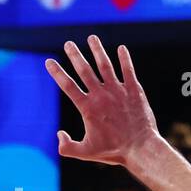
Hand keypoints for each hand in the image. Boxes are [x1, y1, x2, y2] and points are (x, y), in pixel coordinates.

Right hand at [45, 36, 159, 165]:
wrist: (141, 149)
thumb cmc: (114, 151)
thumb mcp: (86, 152)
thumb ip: (67, 147)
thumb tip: (59, 135)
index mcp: (88, 108)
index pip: (68, 86)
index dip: (57, 73)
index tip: (48, 61)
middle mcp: (102, 96)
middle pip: (85, 70)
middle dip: (75, 55)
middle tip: (68, 43)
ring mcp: (119, 92)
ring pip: (106, 66)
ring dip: (98, 50)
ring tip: (92, 38)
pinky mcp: (135, 92)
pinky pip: (128, 71)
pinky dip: (125, 59)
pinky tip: (122, 48)